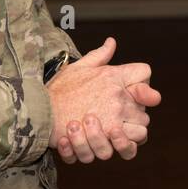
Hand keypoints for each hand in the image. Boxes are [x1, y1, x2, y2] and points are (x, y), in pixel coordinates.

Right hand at [44, 37, 161, 162]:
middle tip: (118, 117)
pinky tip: (112, 141)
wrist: (42, 112)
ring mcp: (116, 116)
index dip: (141, 81)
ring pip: (142, 129)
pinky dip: (125, 146)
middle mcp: (118, 95)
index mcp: (112, 75)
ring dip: (130, 133)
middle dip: (135, 113)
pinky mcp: (108, 137)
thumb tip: (112, 42)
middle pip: (145, 106)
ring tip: (114, 131)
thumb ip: (99, 55)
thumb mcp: (78, 67)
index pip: (144, 72)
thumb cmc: (59, 90)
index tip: (133, 91)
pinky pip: (131, 146)